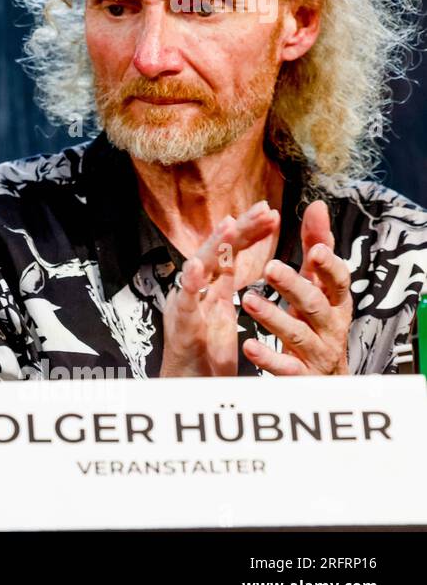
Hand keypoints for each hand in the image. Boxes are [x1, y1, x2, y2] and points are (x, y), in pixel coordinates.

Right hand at [159, 201, 278, 376]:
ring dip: (212, 248)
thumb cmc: (204, 357)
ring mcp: (184, 307)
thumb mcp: (221, 316)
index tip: (269, 213)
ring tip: (229, 227)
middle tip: (262, 209)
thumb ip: (227, 287)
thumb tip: (238, 260)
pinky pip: (183, 303)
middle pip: (216, 253)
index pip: (231, 253)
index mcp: (209, 290)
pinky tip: (197, 268)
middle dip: (238, 230)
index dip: (248, 232)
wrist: (187, 391)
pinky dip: (189, 284)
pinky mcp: (178, 328)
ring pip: (195, 270)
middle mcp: (195, 292)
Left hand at [241, 201, 352, 374]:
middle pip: (315, 304)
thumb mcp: (318, 284)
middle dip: (294, 285)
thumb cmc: (318, 321)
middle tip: (269, 268)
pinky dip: (268, 357)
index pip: (337, 281)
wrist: (326, 378)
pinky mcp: (300, 376)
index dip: (329, 266)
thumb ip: (316, 246)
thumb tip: (315, 205)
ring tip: (247, 300)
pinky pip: (286, 368)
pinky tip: (248, 345)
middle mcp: (329, 326)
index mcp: (334, 302)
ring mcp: (316, 352)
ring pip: (298, 334)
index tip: (314, 249)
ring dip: (273, 317)